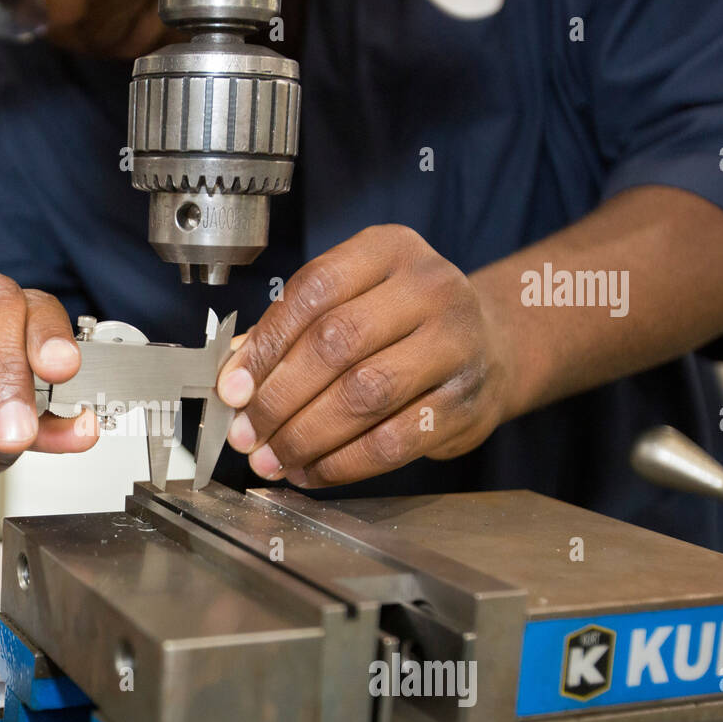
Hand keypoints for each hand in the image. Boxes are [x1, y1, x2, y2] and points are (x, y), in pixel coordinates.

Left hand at [217, 225, 514, 487]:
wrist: (490, 345)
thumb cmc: (401, 322)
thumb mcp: (351, 300)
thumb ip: (292, 329)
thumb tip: (234, 377)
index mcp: (388, 250)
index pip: (314, 291)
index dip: (266, 344)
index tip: (232, 389)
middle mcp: (429, 289)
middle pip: (336, 344)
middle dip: (279, 398)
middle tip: (246, 433)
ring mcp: (456, 345)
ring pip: (364, 396)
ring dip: (305, 436)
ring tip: (271, 458)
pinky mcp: (465, 403)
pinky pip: (392, 442)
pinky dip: (342, 464)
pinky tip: (311, 471)